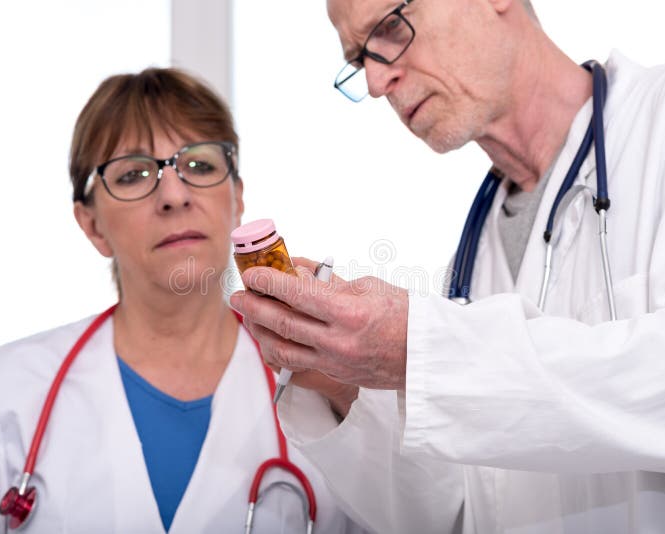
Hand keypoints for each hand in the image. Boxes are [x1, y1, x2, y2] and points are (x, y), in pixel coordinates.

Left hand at [230, 257, 408, 390]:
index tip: (252, 273)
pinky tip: (268, 337)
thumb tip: (296, 270)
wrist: (426, 356)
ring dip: (259, 330)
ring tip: (248, 315)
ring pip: (282, 349)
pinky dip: (277, 349)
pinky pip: (295, 363)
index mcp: (350, 313)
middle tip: (238, 294)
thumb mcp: (369, 287)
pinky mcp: (335, 375)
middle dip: (254, 306)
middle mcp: (339, 341)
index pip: (297, 294)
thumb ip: (328, 282)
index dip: (269, 282)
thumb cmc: (405, 316)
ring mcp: (335, 362)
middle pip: (283, 323)